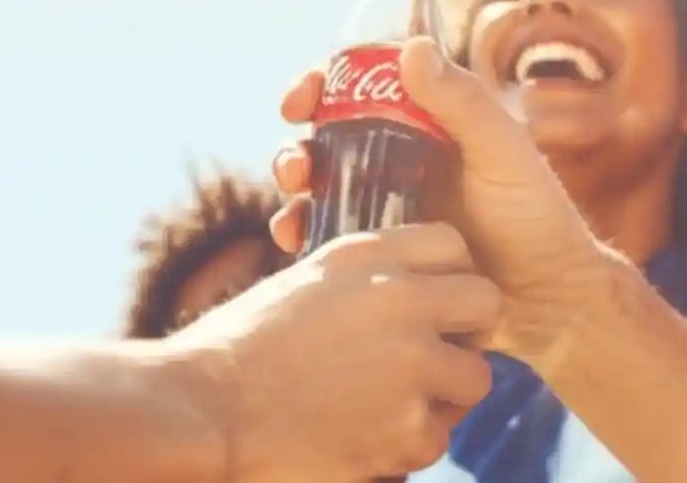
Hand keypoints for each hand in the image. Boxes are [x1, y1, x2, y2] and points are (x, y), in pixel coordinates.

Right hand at [161, 223, 499, 481]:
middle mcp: (400, 301)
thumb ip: (365, 279)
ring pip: (476, 375)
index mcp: (369, 256)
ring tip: (399, 400)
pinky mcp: (406, 429)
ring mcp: (410, 365)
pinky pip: (441, 434)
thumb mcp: (306, 283)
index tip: (436, 301)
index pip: (453, 245)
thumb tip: (412, 287)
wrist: (201, 410)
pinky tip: (368, 435)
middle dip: (468, 329)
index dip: (449, 275)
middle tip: (438, 351)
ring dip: (445, 392)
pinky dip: (410, 442)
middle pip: (486, 302)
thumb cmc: (239, 347)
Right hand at [271, 37, 615, 371]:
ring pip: (318, 189)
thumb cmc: (536, 218)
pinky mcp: (378, 252)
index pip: (359, 86)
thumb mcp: (504, 152)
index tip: (303, 99)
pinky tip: (298, 245)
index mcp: (423, 121)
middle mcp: (396, 158)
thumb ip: (463, 102)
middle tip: (296, 167)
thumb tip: (411, 47)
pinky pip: (329, 236)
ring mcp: (383, 207)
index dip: (321, 83)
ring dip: (293, 193)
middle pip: (325, 140)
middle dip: (296, 148)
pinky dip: (304, 234)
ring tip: (293, 212)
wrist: (546, 300)